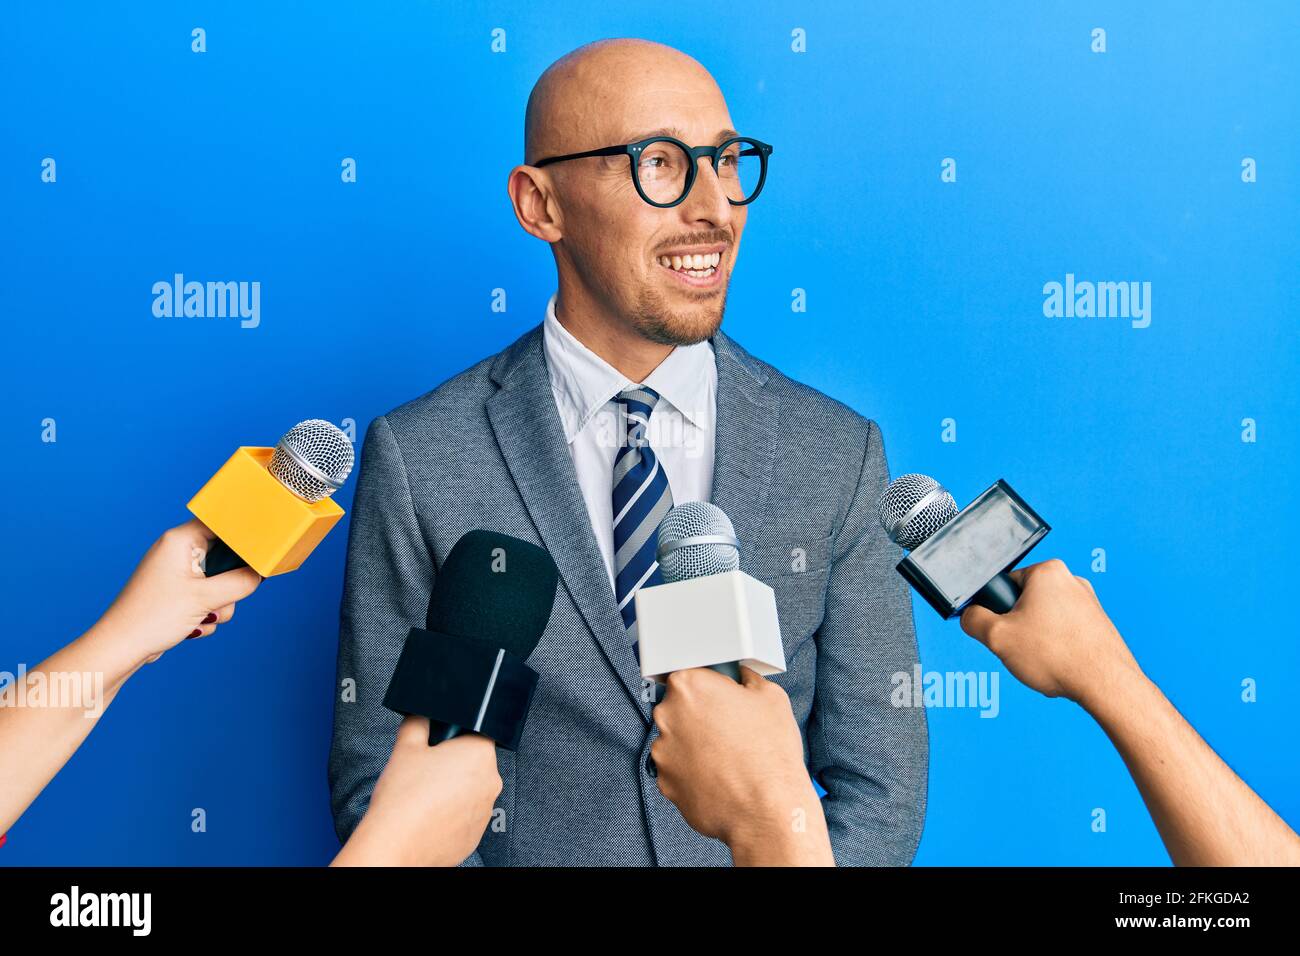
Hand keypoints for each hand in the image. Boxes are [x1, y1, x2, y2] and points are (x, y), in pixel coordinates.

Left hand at [94, 519, 261, 665]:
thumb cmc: (152, 617)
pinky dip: (206, 613)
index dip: (244, 535)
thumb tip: (261, 575)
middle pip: (224, 556)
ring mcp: (176, 573)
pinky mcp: (176, 593)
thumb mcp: (205, 599)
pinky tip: (192, 626)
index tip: (262, 548)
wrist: (121, 648)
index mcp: (180, 540)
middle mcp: (177, 551)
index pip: (222, 523)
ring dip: (219, 604)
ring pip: (219, 581)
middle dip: (230, 583)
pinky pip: (207, 597)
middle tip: (222, 597)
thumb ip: (241, 583)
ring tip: (202, 618)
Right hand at [335, 717, 502, 866]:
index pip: (475, 733)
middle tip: (426, 770)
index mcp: (480, 754)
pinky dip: (451, 813)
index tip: (436, 747)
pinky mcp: (476, 835)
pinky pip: (466, 815)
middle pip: (474, 762)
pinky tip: (429, 814)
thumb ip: (417, 722)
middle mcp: (491, 782)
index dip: (452, 737)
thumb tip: (421, 716)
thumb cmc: (403, 797)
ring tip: (424, 795)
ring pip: (470, 790)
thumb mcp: (405, 746)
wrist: (396, 845)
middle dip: (453, 762)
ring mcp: (486, 811)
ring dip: (453, 789)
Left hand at [651, 667, 828, 862]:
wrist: (767, 811)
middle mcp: (667, 716)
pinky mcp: (665, 783)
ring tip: (727, 757)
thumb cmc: (770, 755)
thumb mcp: (771, 696)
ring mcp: (663, 752)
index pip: (689, 673)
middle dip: (700, 715)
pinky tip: (719, 776)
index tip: (721, 696)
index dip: (709, 685)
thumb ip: (747, 678)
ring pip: (677, 740)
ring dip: (695, 745)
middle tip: (729, 728)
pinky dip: (693, 772)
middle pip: (679, 707)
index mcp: (689, 686)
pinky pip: (677, 770)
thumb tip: (742, 677)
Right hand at [959, 558, 1140, 705]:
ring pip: (1044, 621)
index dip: (997, 611)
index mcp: (1048, 571)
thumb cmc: (1058, 656)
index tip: (1004, 630)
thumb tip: (969, 616)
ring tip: (1045, 659)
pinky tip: (1060, 664)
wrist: (1106, 685)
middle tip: (1022, 648)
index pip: (1005, 585)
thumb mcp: (996, 637)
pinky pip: (1064, 634)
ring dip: (1037, 641)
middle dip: (1018, 628)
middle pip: (1024, 603)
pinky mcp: (1099, 625)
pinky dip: (1057, 649)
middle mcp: (1072, 580)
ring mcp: (1089, 603)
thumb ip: (972, 620)